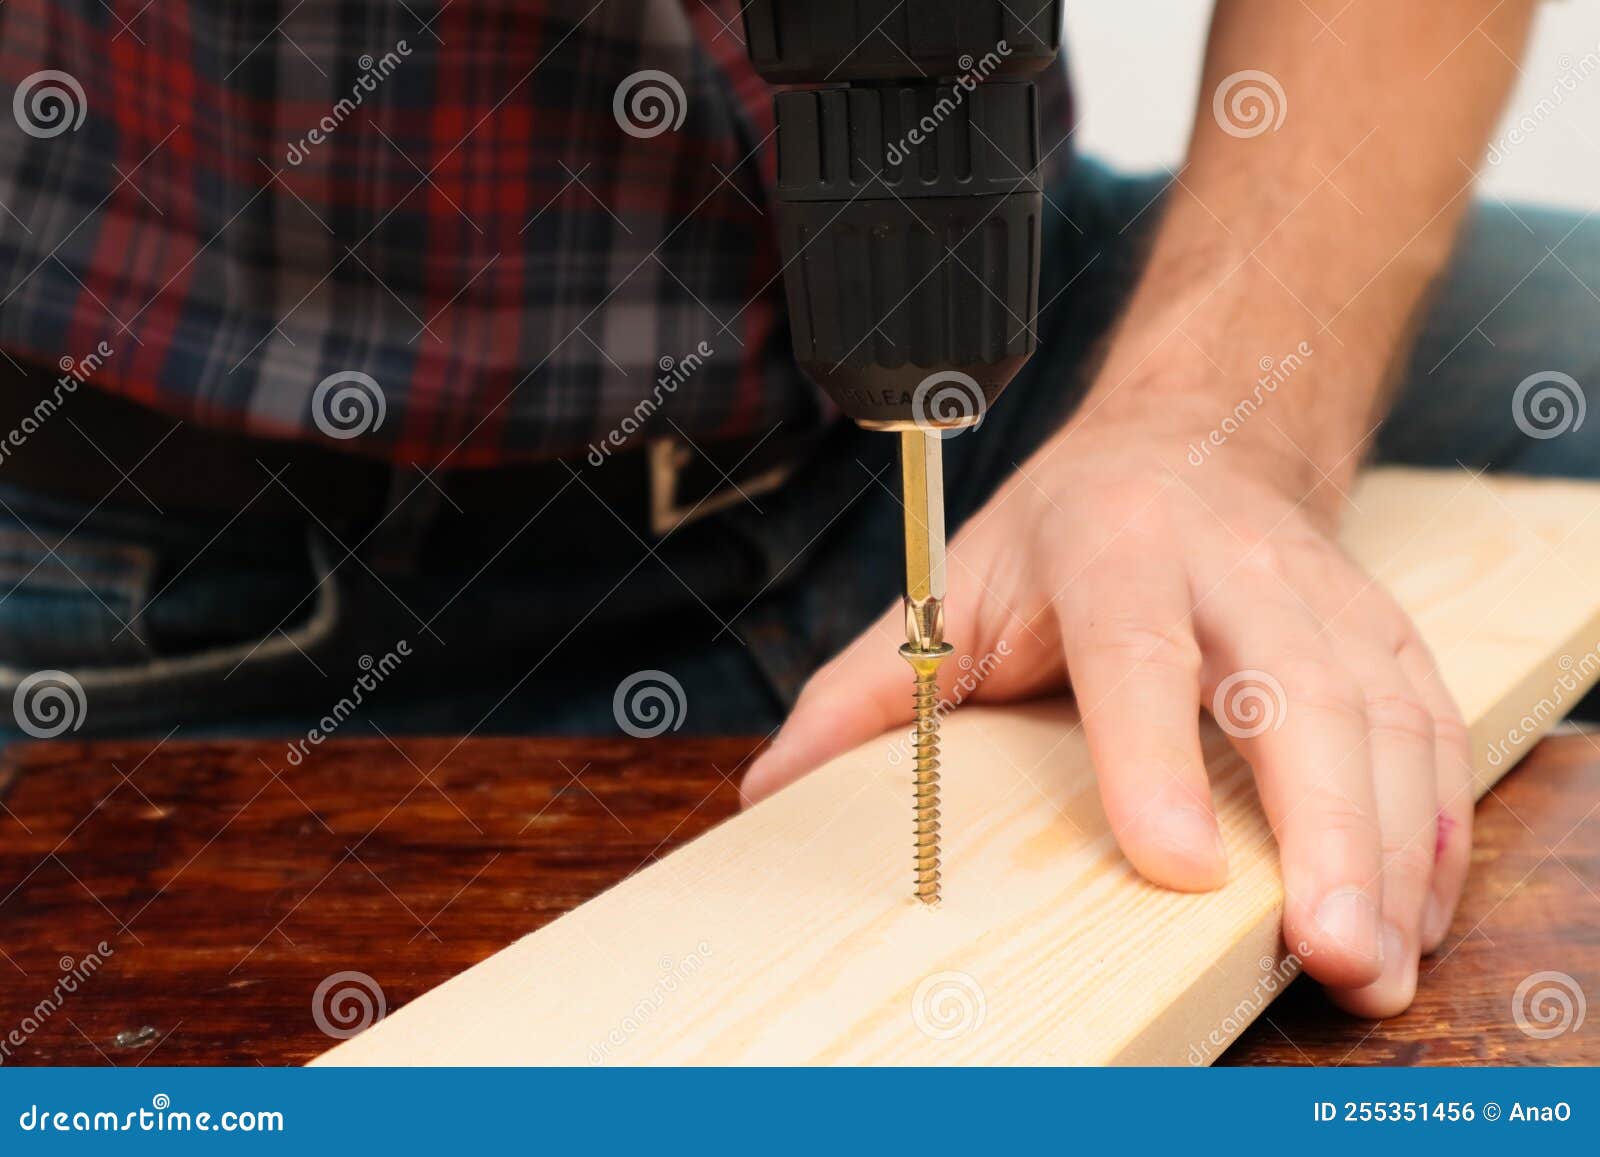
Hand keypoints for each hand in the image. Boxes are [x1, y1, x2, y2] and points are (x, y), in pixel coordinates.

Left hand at [742, 386, 1472, 1016]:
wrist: (1192, 440)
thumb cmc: (1065, 531)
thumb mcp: (951, 589)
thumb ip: (865, 694)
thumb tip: (769, 792)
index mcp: (1108, 542)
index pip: (1135, 649)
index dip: (1155, 755)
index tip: (1175, 864)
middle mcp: (1228, 562)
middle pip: (1293, 688)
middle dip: (1319, 826)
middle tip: (1322, 951)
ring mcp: (1318, 592)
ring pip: (1379, 716)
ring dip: (1391, 846)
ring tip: (1374, 963)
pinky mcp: (1376, 627)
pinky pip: (1426, 722)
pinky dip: (1434, 820)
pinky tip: (1419, 906)